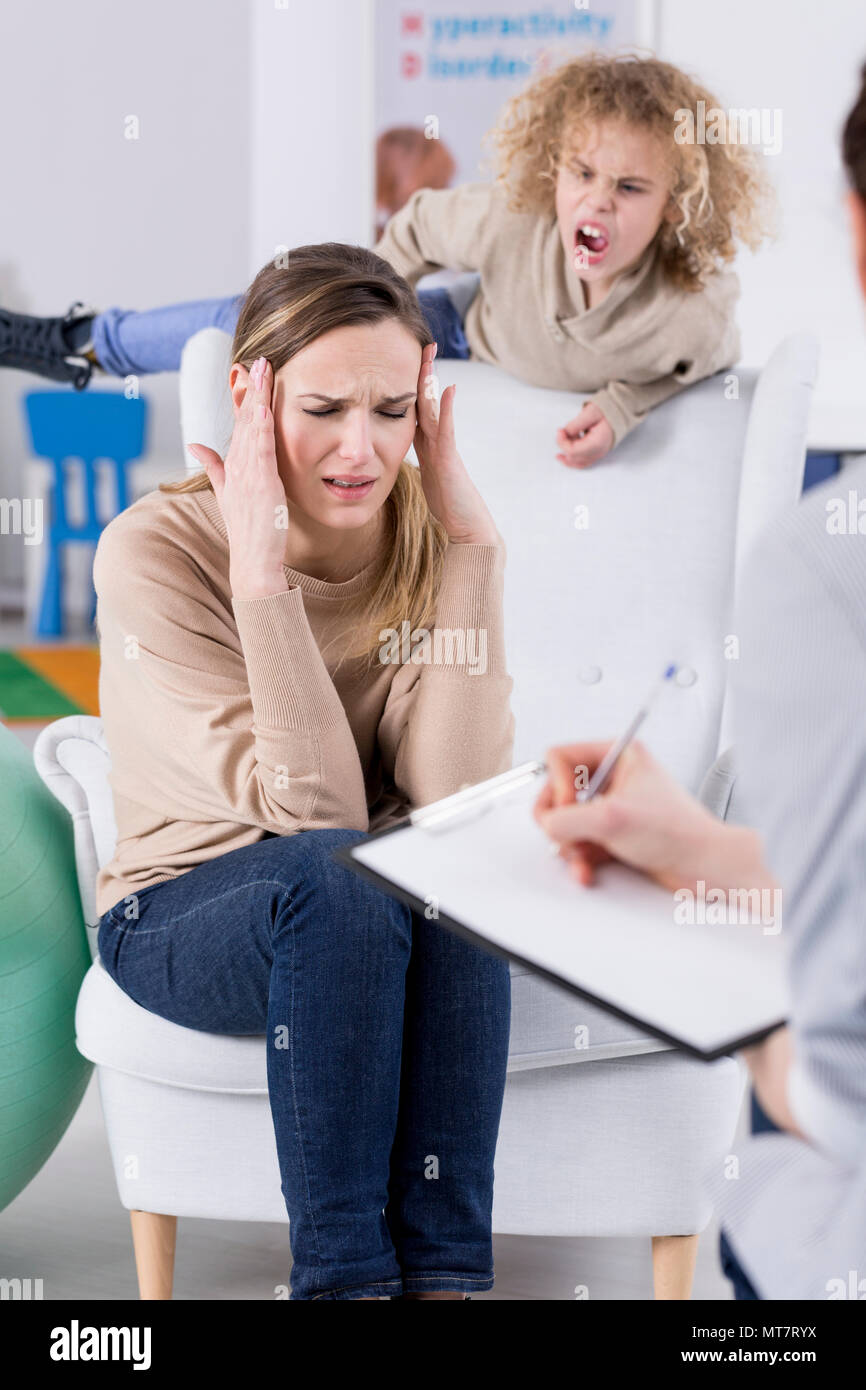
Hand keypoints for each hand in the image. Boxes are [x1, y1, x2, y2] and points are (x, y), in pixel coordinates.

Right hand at [187, 357, 287, 597]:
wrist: (252, 561)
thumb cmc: (246, 530)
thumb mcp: (227, 494)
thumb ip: (213, 467)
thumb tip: (195, 445)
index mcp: (232, 466)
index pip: (240, 423)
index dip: (244, 396)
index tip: (249, 370)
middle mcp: (237, 466)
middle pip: (244, 419)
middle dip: (251, 388)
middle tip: (258, 358)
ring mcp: (247, 474)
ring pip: (252, 428)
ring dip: (258, 398)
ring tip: (263, 370)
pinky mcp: (260, 484)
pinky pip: (260, 451)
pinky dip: (260, 428)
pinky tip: (263, 408)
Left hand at [414, 345, 500, 545]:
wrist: (468, 526)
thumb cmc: (448, 505)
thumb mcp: (427, 476)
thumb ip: (419, 458)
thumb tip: (404, 449)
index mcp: (428, 445)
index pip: (416, 409)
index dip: (410, 386)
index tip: (404, 362)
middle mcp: (438, 441)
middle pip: (428, 401)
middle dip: (424, 373)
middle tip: (424, 344)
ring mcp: (445, 449)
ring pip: (435, 410)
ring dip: (432, 383)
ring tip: (430, 357)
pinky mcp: (449, 460)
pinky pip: (446, 431)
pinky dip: (445, 410)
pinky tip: (446, 389)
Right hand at [533, 738, 769, 893]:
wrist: (706, 867)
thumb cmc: (680, 833)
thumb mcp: (612, 819)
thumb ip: (567, 819)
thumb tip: (546, 824)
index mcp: (618, 755)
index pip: (561, 757)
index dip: (558, 785)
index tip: (569, 807)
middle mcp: (614, 778)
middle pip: (559, 792)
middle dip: (561, 820)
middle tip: (568, 834)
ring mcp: (614, 807)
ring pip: (568, 822)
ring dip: (570, 844)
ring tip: (582, 857)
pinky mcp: (615, 834)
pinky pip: (581, 842)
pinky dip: (580, 859)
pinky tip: (587, 870)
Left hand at [556, 401, 614, 467]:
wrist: (620, 412)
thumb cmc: (608, 411)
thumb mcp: (590, 413)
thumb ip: (575, 425)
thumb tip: (563, 434)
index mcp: (597, 443)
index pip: (573, 451)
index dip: (562, 442)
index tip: (560, 431)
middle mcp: (598, 452)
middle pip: (574, 458)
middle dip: (564, 446)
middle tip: (562, 432)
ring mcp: (599, 454)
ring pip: (578, 463)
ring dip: (567, 455)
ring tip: (563, 442)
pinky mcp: (597, 452)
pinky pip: (583, 461)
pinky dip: (573, 457)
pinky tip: (567, 449)